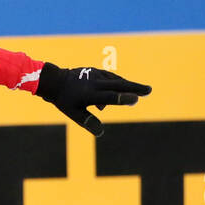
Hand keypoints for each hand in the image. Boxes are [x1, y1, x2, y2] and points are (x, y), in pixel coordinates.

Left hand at [35, 62, 150, 135]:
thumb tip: (101, 133)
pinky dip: (119, 82)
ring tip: (141, 91)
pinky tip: (125, 86)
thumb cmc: (64, 101)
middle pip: (118, 85)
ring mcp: (96, 75)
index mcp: (90, 94)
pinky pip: (111, 77)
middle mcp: (95, 83)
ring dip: (129, 85)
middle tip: (149, 91)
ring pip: (116, 80)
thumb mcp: (74, 114)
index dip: (123, 98)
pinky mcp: (96, 71)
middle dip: (135, 88)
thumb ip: (88, 122)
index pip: (110, 97)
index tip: (136, 99)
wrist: (54, 81)